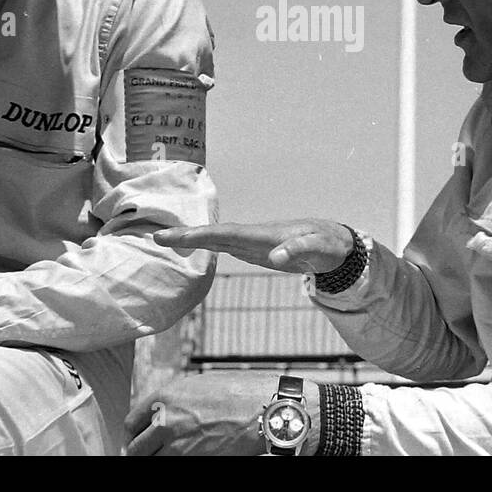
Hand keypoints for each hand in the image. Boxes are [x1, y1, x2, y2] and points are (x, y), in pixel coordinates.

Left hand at [125, 371, 319, 455]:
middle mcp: (166, 421)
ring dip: (157, 458)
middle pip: (136, 448)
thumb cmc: (240, 393)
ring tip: (169, 455)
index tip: (135, 441)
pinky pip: (173, 465)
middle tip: (147, 454)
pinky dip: (177, 462)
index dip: (132, 435)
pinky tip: (189, 456)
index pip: (132, 422)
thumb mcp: (201, 385)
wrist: (266, 411)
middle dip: (140, 452)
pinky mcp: (193, 461)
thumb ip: (175, 400)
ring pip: (153, 461)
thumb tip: (160, 413)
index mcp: (166, 397)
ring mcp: (178, 446)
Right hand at [154, 219, 353, 274]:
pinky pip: (224, 245)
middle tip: (157, 236)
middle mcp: (254, 236)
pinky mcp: (255, 250)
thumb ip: (298, 250)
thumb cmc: (327, 244)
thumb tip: (275, 257)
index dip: (201, 235)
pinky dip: (205, 244)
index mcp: (265, 235)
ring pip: (217, 238)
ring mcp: (253, 242)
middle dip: (187, 235)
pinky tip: (192, 246)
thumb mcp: (318, 248)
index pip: (227, 233)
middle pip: (215, 234)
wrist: (334, 243)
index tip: (178, 237)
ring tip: (164, 239)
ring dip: (191, 238)